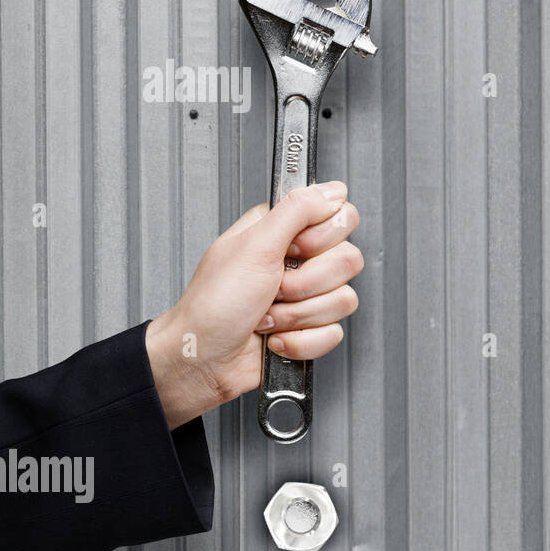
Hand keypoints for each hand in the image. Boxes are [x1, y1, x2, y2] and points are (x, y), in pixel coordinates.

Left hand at [145, 181, 363, 427]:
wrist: (202, 360)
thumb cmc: (213, 304)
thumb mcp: (254, 246)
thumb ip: (297, 210)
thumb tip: (333, 190)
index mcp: (284, 230)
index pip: (339, 216)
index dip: (322, 237)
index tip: (293, 249)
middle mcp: (299, 260)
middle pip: (347, 260)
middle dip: (306, 283)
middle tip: (274, 286)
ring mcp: (307, 296)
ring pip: (343, 299)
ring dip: (298, 315)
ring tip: (267, 315)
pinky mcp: (312, 328)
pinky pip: (334, 333)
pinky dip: (301, 340)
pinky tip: (275, 337)